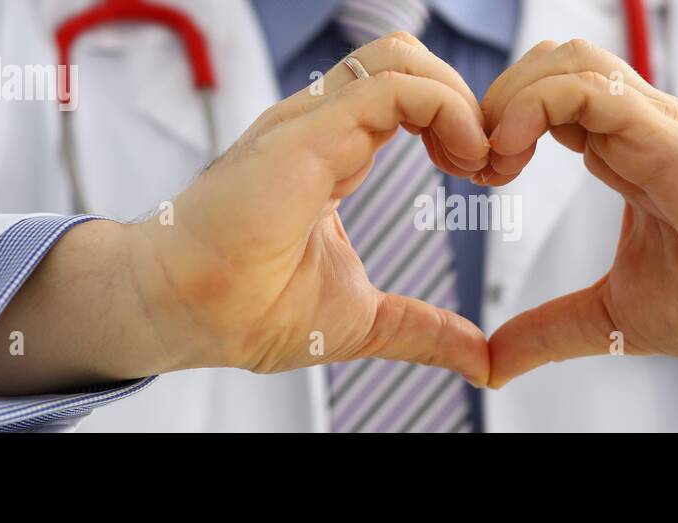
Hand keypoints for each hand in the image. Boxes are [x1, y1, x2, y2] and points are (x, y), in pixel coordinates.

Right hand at [0, 34, 491, 393]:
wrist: (187, 315)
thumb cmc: (249, 311)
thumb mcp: (365, 320)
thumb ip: (424, 330)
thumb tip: (481, 362)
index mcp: (330, 153)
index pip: (404, 95)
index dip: (456, 122)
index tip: (484, 176)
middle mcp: (320, 127)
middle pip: (407, 61)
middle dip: (465, 99)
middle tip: (490, 163)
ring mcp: (311, 123)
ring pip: (401, 58)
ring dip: (458, 99)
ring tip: (476, 159)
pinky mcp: (307, 133)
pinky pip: (393, 88)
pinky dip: (444, 109)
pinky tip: (462, 159)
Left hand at [478, 40, 677, 386]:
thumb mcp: (613, 318)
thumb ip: (550, 331)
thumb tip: (493, 365)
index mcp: (622, 154)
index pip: (545, 101)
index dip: (497, 127)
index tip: (473, 179)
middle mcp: (636, 128)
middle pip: (547, 65)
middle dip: (493, 103)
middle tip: (472, 166)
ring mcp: (653, 125)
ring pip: (566, 60)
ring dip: (510, 98)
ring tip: (494, 160)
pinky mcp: (668, 134)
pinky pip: (590, 86)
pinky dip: (535, 105)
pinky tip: (512, 153)